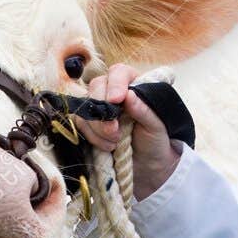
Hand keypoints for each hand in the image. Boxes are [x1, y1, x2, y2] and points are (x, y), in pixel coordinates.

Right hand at [72, 64, 182, 202]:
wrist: (148, 164)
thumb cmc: (156, 140)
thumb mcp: (157, 126)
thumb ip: (145, 110)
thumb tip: (129, 95)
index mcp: (134, 84)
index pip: (119, 73)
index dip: (116, 84)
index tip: (117, 100)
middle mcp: (114, 91)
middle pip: (97, 86)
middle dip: (103, 110)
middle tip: (114, 130)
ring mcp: (99, 107)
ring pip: (86, 106)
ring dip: (97, 127)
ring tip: (115, 143)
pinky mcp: (89, 123)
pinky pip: (80, 123)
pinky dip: (91, 136)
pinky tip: (107, 147)